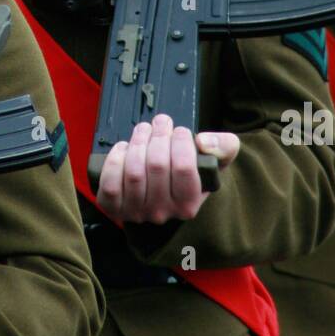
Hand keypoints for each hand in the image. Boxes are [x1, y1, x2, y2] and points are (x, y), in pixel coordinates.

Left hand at [96, 114, 238, 224]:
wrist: (164, 195)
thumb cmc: (190, 175)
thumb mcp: (217, 160)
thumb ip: (223, 147)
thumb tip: (203, 142)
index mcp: (189, 204)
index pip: (184, 168)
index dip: (181, 141)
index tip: (180, 130)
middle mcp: (162, 212)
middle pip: (157, 165)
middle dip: (159, 135)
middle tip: (161, 123)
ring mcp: (136, 211)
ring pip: (134, 171)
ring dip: (138, 141)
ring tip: (144, 130)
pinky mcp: (114, 206)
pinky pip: (110, 184)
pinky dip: (115, 160)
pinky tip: (124, 148)